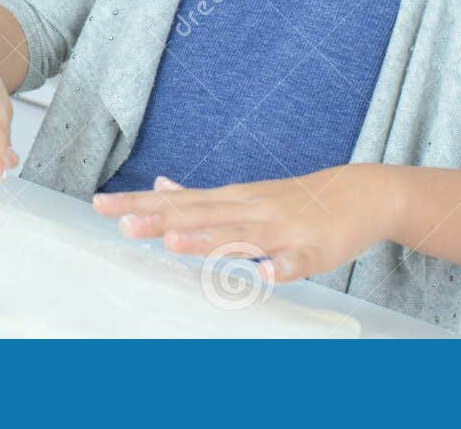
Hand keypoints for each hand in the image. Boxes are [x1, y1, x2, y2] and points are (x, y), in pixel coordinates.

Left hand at [91, 164, 405, 283]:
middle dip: (160, 221)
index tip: (99, 205)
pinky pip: (295, 262)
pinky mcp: (312, 250)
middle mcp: (248, 210)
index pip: (175, 202)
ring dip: (207, 241)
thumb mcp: (242, 193)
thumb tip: (157, 184)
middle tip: (122, 226)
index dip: (138, 204)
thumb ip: (198, 197)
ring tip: (174, 244)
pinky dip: (281, 268)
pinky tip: (265, 277)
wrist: (361, 193)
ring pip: (239, 237)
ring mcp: (280, 229)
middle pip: (199, 216)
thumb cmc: (295, 199)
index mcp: (229, 200)